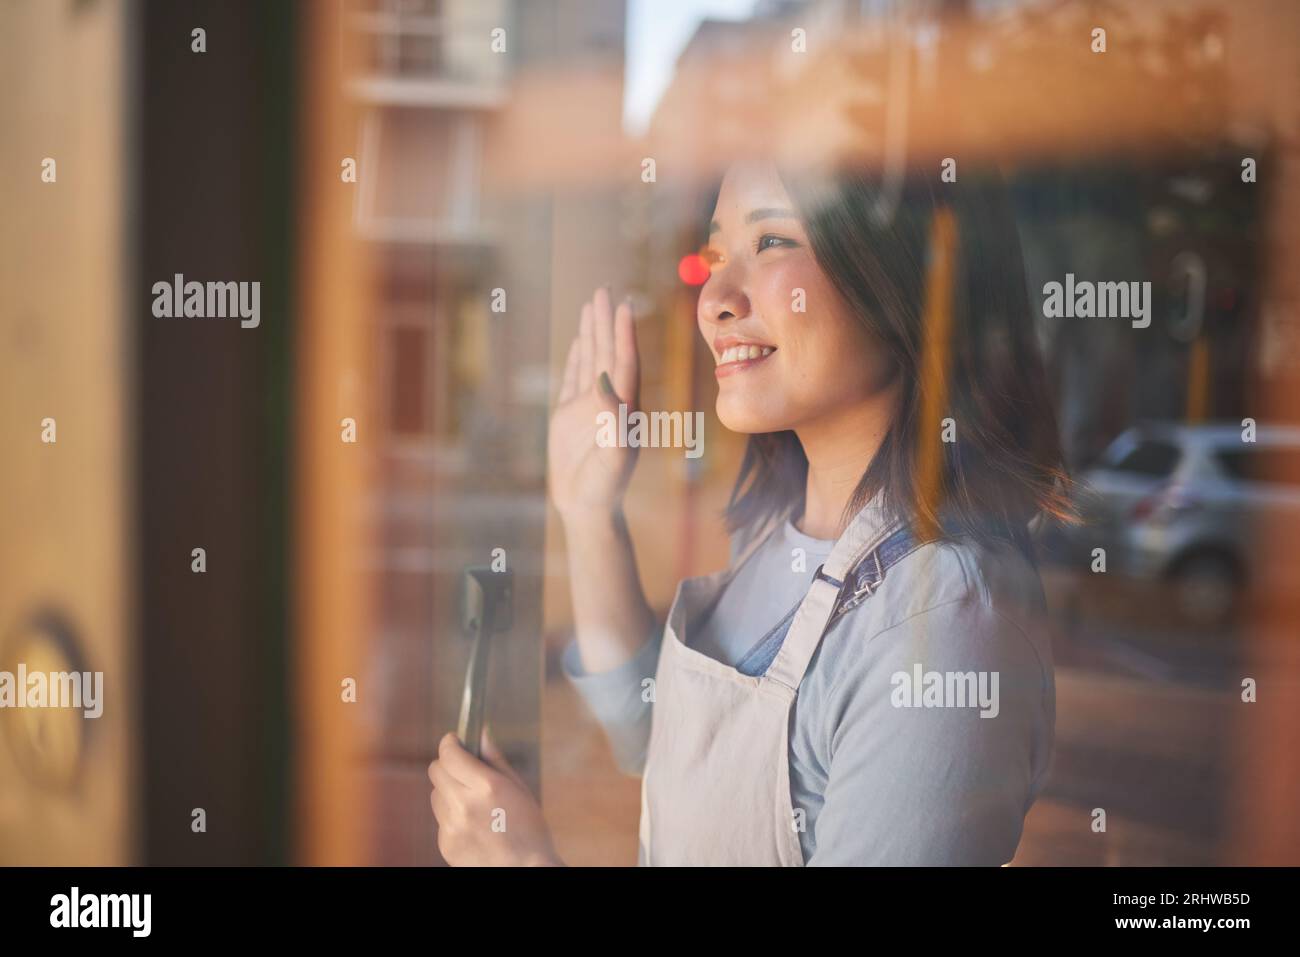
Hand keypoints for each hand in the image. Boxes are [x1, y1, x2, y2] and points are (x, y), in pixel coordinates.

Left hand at [428, 728, 561, 866]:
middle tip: (464, 769)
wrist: (524, 872)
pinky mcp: (445, 844)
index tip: (455, 741)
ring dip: (448, 791)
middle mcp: (464, 804)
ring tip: (473, 803)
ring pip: (436, 794)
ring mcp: (451, 826)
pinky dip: (451, 815)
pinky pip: (440, 819)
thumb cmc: (530, 831)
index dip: (450, 743)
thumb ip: (496, 759)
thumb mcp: (519, 790)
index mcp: (486, 787)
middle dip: (448, 765)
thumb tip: (481, 733)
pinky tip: (473, 825)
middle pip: (436, 770)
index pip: (449, 753)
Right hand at [548, 287, 640, 522]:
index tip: (625, 305)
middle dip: (606, 320)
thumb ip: (614, 421)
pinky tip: (578, 338)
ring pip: (592, 359)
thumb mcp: (613, 456)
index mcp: (625, 407)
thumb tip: (605, 382)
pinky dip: (577, 354)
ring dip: (592, 331)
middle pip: (608, 352)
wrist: (587, 508)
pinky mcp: (570, 416)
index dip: (624, 333)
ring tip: (592, 302)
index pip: (625, 362)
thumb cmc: (604, 487)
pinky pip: (574, 376)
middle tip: (604, 289)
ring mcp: (589, 406)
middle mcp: (610, 401)